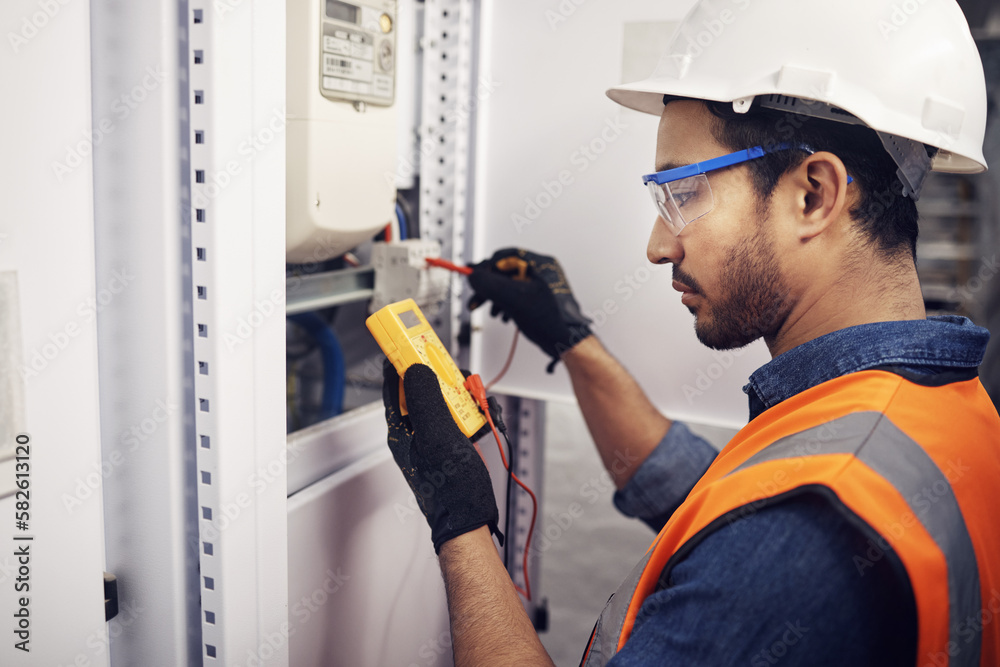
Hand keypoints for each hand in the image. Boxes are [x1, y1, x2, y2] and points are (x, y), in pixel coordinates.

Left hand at [382, 360, 502, 552]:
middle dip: (446, 378)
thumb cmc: (450, 489)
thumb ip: (425, 400)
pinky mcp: (453, 442)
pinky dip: (476, 412)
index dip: (401, 358)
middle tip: (461, 378)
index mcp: (401, 429)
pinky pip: (462, 416)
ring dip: (467, 396)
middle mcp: (416, 430)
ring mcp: (435, 436)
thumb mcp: (437, 437)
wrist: (471, 519)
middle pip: (425, 386)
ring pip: (447, 398)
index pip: (393, 383)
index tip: (411, 338)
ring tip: (482, 404)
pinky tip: (487, 418)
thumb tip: (414, 369)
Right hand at [468, 248, 592, 372]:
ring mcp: (541, 285)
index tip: (473, 276)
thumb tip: (474, 276)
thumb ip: (491, 285)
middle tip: (475, 300)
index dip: (487, 266)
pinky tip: (504, 316)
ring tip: (493, 313)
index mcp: (540, 264)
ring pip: (510, 285)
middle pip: (506, 272)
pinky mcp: (539, 298)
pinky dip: (506, 304)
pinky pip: (517, 295)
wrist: (566, 342)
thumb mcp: (514, 299)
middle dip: (489, 288)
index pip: (507, 255)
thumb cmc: (551, 321)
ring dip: (496, 298)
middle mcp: (542, 271)